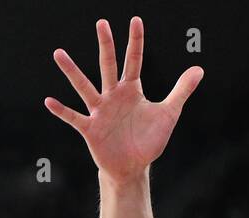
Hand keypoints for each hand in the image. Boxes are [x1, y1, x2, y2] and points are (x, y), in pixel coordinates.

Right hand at [46, 17, 202, 181]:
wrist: (133, 167)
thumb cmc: (148, 139)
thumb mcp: (169, 114)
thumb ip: (181, 91)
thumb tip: (199, 69)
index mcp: (132, 90)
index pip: (134, 61)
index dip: (136, 42)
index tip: (136, 20)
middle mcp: (113, 96)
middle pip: (109, 66)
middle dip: (107, 45)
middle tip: (102, 23)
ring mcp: (100, 111)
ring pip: (85, 87)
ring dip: (72, 71)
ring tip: (59, 54)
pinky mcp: (91, 129)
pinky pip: (74, 117)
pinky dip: (62, 111)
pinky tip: (49, 101)